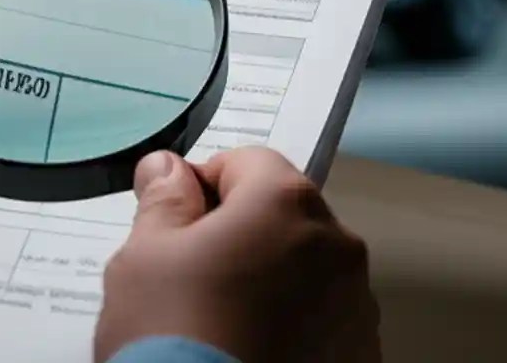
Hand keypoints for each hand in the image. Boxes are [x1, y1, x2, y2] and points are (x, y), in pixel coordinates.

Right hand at [94, 148, 379, 362]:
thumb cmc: (175, 339)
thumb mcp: (144, 257)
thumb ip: (162, 200)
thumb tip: (168, 169)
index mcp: (284, 203)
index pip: (244, 162)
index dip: (201, 187)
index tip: (175, 223)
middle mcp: (336, 245)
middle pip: (281, 214)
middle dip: (240, 234)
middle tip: (193, 278)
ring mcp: (356, 305)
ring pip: (306, 269)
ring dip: (271, 281)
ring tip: (222, 323)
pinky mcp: (362, 354)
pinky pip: (324, 320)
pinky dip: (295, 327)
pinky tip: (251, 349)